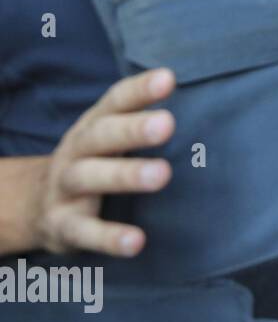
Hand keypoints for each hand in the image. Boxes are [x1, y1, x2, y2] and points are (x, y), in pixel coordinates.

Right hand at [31, 68, 176, 256]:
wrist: (35, 205)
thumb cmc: (93, 163)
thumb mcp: (108, 137)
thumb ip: (142, 120)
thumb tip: (198, 103)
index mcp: (93, 126)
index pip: (114, 102)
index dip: (139, 90)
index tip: (167, 78)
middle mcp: (76, 152)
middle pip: (100, 136)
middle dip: (132, 129)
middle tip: (166, 124)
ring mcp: (65, 188)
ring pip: (89, 178)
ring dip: (125, 175)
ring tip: (162, 174)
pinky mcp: (62, 225)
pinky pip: (84, 232)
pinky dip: (109, 238)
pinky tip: (136, 242)